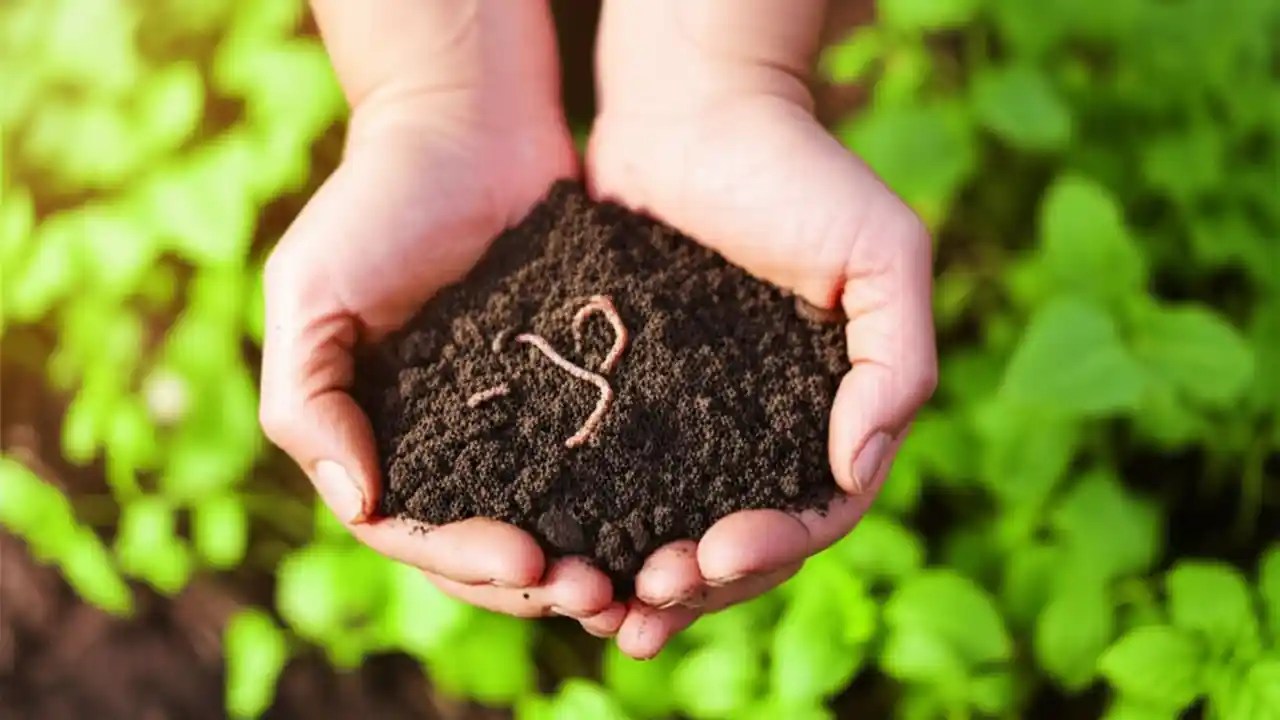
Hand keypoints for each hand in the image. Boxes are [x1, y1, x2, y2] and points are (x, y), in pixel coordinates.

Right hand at [260, 0, 620, 626]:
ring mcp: (519, 426)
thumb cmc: (377, 203)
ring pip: (554, 522)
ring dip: (590, 562)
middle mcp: (453, 449)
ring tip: (640, 583)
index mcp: (386, 443)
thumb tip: (361, 505)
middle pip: (489, 549)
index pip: (418, 535)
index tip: (528, 565)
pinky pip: (605, 462)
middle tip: (599, 595)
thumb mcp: (313, 293)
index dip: (467, 561)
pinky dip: (630, 504)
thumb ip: (308, 400)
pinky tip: (672, 525)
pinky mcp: (577, 393)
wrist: (468, 127)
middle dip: (539, 583)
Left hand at [584, 0, 937, 656]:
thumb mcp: (882, 253)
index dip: (771, 548)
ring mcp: (696, 417)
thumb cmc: (799, 171)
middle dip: (701, 585)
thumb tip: (856, 466)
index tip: (716, 554)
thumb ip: (897, 362)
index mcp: (831, 411)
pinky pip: (617, 476)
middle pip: (743, 539)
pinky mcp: (632, 395)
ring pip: (678, 524)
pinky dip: (599, 524)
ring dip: (648, 580)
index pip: (816, 511)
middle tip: (645, 608)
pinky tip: (565, 552)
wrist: (695, 107)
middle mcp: (765, 427)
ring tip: (606, 614)